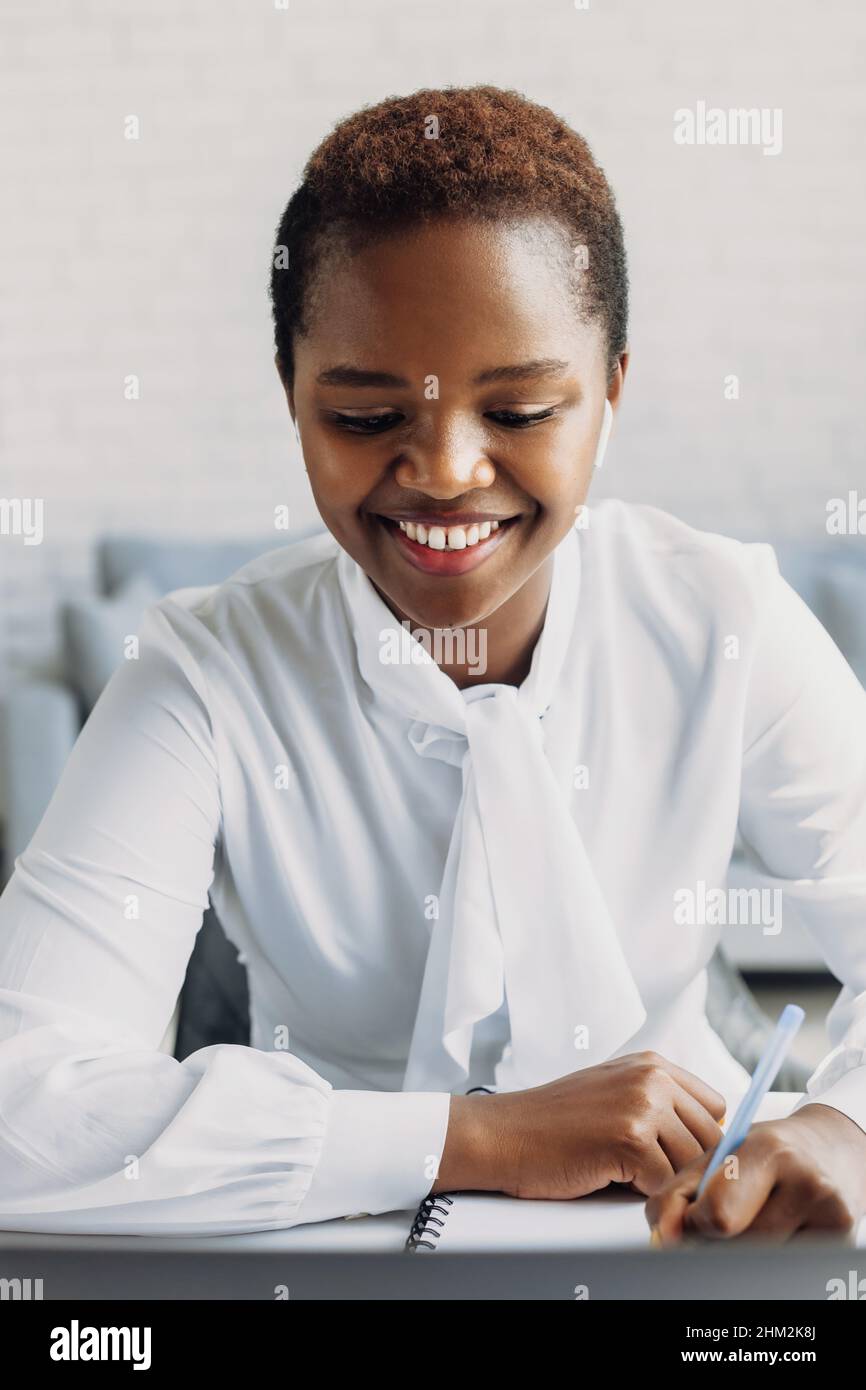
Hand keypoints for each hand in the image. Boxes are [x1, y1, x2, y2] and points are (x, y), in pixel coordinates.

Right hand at [433, 1051, 725, 1199]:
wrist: (504, 1133)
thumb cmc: (554, 1122)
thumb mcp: (613, 1090)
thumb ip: (659, 1101)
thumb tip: (714, 1137)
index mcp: (652, 1064)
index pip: (714, 1108)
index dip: (697, 1137)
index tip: (671, 1152)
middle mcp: (652, 1078)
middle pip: (709, 1139)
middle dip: (684, 1163)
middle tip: (643, 1170)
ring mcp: (642, 1105)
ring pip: (690, 1163)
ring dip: (662, 1178)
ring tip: (622, 1170)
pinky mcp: (630, 1138)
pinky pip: (663, 1183)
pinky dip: (640, 1192)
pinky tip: (609, 1176)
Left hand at [646, 1103, 865, 1243]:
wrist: (829, 1149)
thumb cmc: (764, 1154)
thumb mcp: (716, 1158)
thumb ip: (676, 1195)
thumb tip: (662, 1240)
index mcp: (766, 1149)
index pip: (717, 1216)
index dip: (696, 1223)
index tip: (696, 1215)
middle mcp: (806, 1179)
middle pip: (739, 1245)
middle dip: (719, 1239)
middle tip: (726, 1217)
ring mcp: (831, 1211)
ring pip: (759, 1260)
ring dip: (745, 1249)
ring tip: (756, 1217)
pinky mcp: (845, 1237)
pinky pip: (784, 1267)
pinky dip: (772, 1254)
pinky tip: (781, 1228)